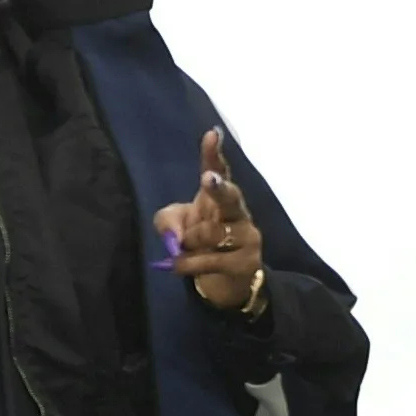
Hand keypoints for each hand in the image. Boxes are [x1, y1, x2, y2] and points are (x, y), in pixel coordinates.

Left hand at [153, 127, 265, 313]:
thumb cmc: (198, 242)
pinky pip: (210, 260)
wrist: (223, 281)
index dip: (214, 154)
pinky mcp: (248, 262)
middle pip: (230, 197)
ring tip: (186, 249)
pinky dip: (187, 264)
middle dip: (219, 188)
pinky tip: (178, 266)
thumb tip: (175, 237)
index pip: (218, 170)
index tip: (212, 134)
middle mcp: (238, 212)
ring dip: (189, 243)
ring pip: (211, 233)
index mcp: (218, 196)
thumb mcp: (173, 226)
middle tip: (208, 179)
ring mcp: (247, 237)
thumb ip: (167, 222)